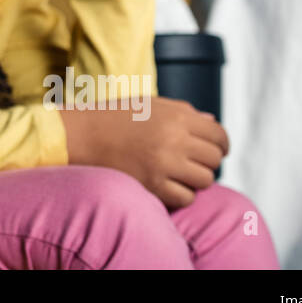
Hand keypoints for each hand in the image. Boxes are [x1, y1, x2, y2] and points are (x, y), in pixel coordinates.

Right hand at [58, 96, 228, 208]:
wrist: (80, 135)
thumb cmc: (114, 117)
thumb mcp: (149, 104)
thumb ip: (184, 112)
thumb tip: (213, 123)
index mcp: (176, 116)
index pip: (218, 135)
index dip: (221, 144)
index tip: (215, 150)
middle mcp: (175, 139)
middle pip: (214, 159)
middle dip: (206, 162)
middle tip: (191, 163)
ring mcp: (164, 164)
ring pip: (204, 180)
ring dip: (195, 179)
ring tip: (178, 174)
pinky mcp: (153, 185)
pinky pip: (186, 198)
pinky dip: (181, 195)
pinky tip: (167, 186)